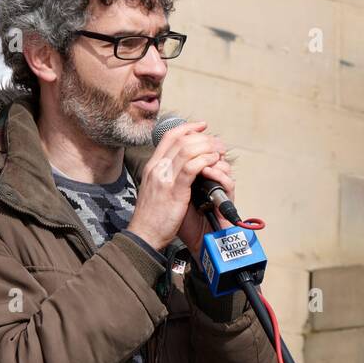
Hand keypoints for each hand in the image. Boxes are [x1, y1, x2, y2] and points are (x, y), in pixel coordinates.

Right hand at [127, 121, 234, 255]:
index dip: (188, 128)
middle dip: (203, 137)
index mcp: (152, 166)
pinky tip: (213, 162)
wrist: (144, 235)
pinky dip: (205, 161)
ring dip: (207, 147)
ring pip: (187, 149)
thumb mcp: (154, 189)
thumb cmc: (151, 217)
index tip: (202, 127)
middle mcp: (157, 168)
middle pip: (181, 140)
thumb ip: (165, 176)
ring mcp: (164, 178)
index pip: (169, 137)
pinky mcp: (174, 190)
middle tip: (216, 143)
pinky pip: (191, 167)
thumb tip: (180, 167)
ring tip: (219, 152)